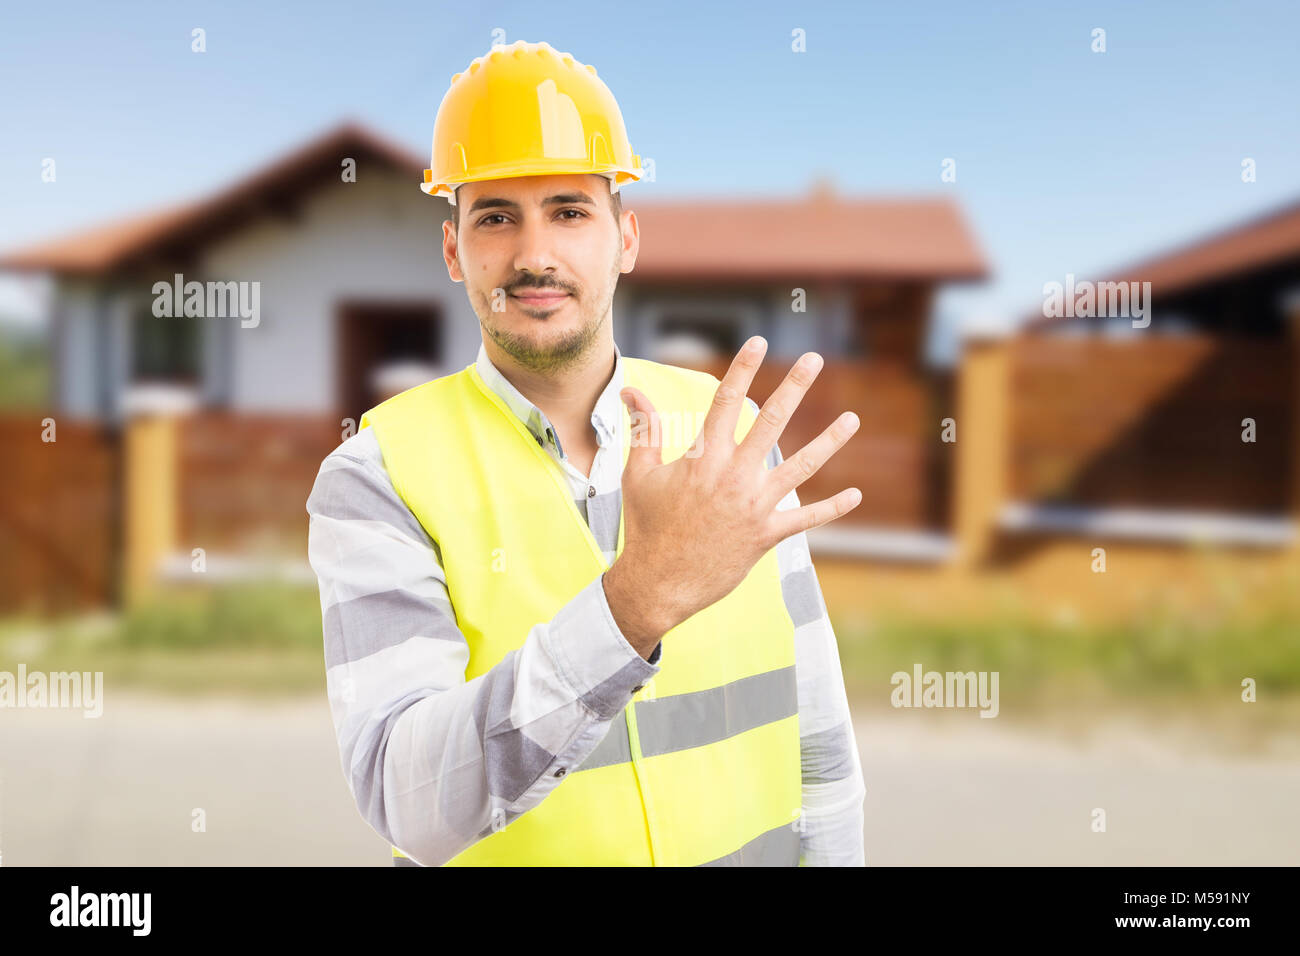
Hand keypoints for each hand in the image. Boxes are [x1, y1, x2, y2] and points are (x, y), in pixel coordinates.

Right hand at [603, 335, 860, 656]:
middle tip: (814, 360)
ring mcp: (753, 506)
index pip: (726, 401)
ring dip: (829, 441)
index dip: (743, 368)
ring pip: (800, 467)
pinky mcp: (766, 535)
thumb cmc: (646, 527)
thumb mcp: (639, 474)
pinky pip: (806, 519)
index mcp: (702, 459)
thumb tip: (631, 390)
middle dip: (794, 387)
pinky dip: (832, 508)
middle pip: (771, 422)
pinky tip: (855, 494)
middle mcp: (733, 476)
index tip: (758, 341)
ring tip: (853, 419)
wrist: (658, 583)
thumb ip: (644, 429)